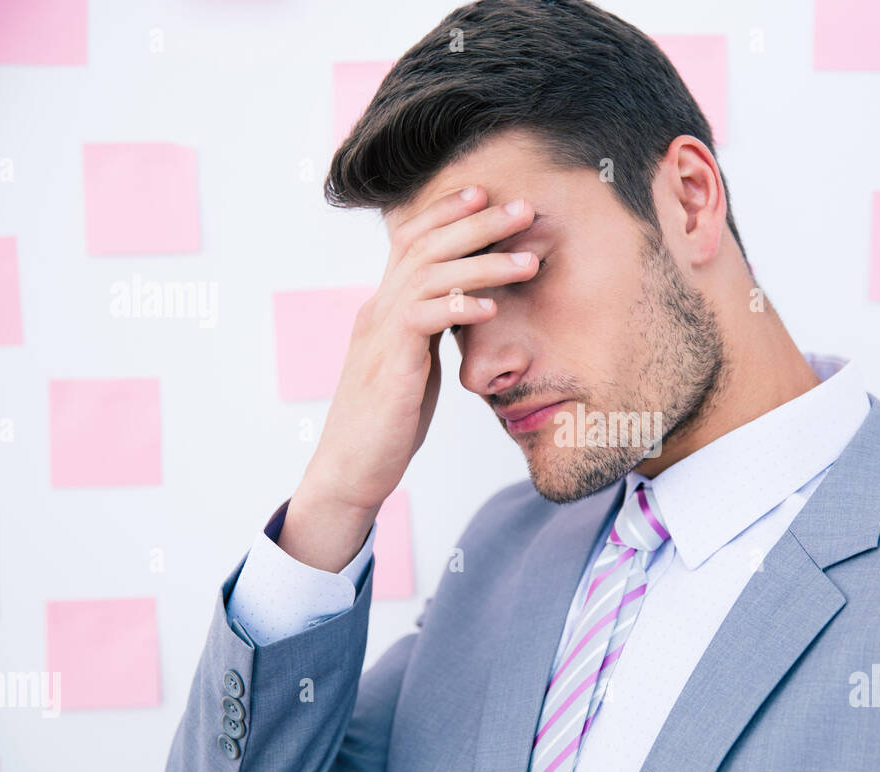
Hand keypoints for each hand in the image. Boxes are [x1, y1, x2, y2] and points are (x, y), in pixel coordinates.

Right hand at [279, 186, 540, 571]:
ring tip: (528, 260)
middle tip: (523, 208)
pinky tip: (491, 307)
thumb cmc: (386, 423)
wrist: (351, 469)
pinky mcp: (389, 366)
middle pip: (425, 247)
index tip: (485, 194)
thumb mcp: (412, 365)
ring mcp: (380, 336)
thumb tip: (458, 310)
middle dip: (477, 223)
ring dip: (483, 264)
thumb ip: (428, 333)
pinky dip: (458, 307)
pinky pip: (422, 321)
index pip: (412, 243)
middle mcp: (378, 310)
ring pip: (428, 276)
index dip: (447, 214)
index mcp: (385, 308)